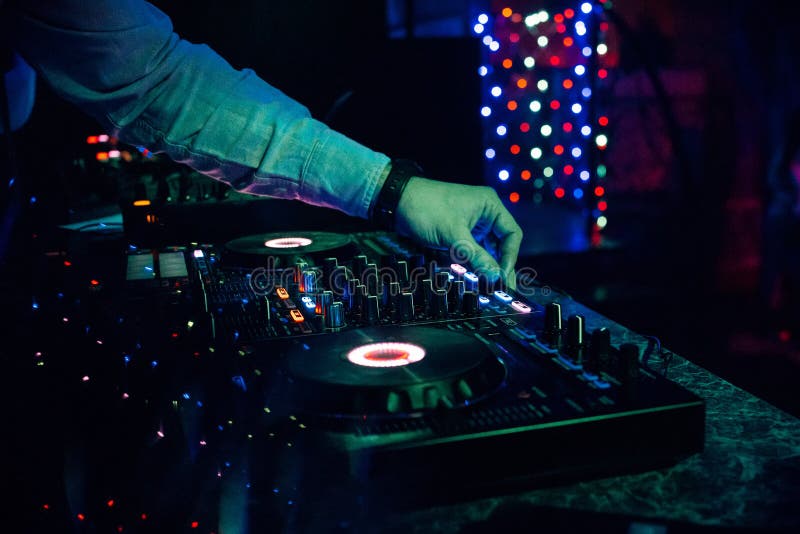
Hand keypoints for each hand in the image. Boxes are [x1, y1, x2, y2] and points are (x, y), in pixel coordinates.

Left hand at [395, 177, 522, 288]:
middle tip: (503, 288)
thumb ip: (476, 256)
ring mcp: (472, 223)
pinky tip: (477, 277)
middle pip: (501, 243)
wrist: (397, 201)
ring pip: (487, 249)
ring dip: (487, 266)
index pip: (512, 234)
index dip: (510, 256)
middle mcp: (484, 213)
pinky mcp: (458, 232)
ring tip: (490, 286)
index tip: (503, 275)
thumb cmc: (427, 209)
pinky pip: (473, 250)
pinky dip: (475, 263)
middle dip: (501, 265)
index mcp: (490, 205)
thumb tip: (495, 277)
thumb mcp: (453, 234)